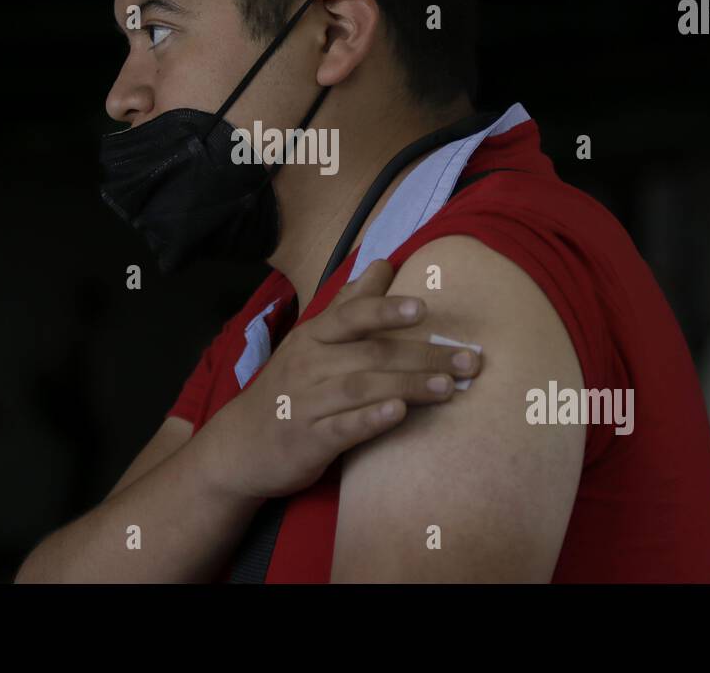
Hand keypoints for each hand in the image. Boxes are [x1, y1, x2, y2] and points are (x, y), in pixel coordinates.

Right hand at [199, 259, 482, 500]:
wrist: (241, 446)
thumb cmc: (288, 388)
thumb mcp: (310, 341)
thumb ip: (349, 305)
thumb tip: (382, 263)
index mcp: (313, 338)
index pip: (351, 317)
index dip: (386, 310)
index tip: (424, 308)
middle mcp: (309, 366)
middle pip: (371, 355)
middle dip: (423, 356)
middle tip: (468, 359)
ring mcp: (307, 404)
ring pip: (362, 389)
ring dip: (408, 386)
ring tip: (448, 387)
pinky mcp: (308, 440)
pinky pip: (341, 428)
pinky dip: (370, 420)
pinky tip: (398, 413)